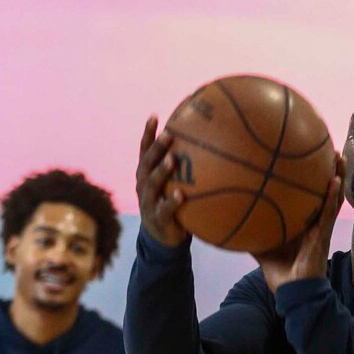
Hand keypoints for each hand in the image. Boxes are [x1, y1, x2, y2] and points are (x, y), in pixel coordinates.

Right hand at [136, 115, 188, 247]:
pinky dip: (172, 202)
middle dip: (156, 147)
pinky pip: (164, 210)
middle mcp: (143, 186)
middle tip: (168, 133)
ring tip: (172, 159)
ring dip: (161, 171)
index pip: (145, 150)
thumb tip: (210, 145)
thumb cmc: (172, 205)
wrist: (163, 238)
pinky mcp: (157, 219)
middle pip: (147, 163)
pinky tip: (181, 195)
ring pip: (151, 184)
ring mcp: (148, 202)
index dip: (148, 133)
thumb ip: (184, 168)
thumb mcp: (175, 184)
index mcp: (146, 175)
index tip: (154, 115)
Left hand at [257, 154, 343, 293]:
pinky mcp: (322, 237)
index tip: (312, 160)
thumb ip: (252, 234)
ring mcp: (321, 229)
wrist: (293, 294)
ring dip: (338, 177)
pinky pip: (327, 213)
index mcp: (305, 225)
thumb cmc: (282, 275)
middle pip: (326, 193)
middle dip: (330, 172)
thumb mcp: (262, 250)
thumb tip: (231, 219)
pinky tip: (334, 180)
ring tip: (339, 157)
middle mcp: (315, 224)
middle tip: (330, 150)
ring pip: (332, 199)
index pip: (311, 198)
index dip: (314, 181)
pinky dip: (332, 197)